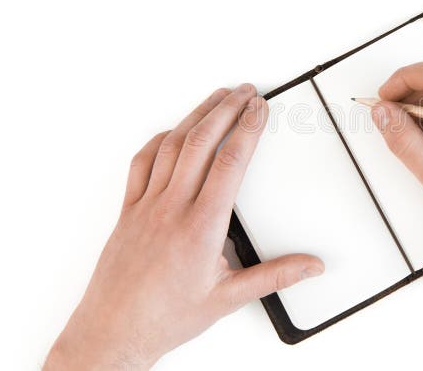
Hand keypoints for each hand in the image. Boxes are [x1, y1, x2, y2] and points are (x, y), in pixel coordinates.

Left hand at [44, 84, 323, 369]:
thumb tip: (310, 266)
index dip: (247, 129)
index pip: (230, 163)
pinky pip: (141, 164)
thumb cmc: (164, 317)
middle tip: (244, 91)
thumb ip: (275, 276)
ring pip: (171, 146)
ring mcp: (146, 206)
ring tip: (215, 99)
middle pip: (201, 143)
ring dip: (195, 116)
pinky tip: (170, 133)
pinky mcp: (128, 211)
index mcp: (201, 226)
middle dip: (226, 110)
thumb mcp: (228, 298)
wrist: (113, 332)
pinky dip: (159, 142)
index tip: (259, 108)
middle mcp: (172, 208)